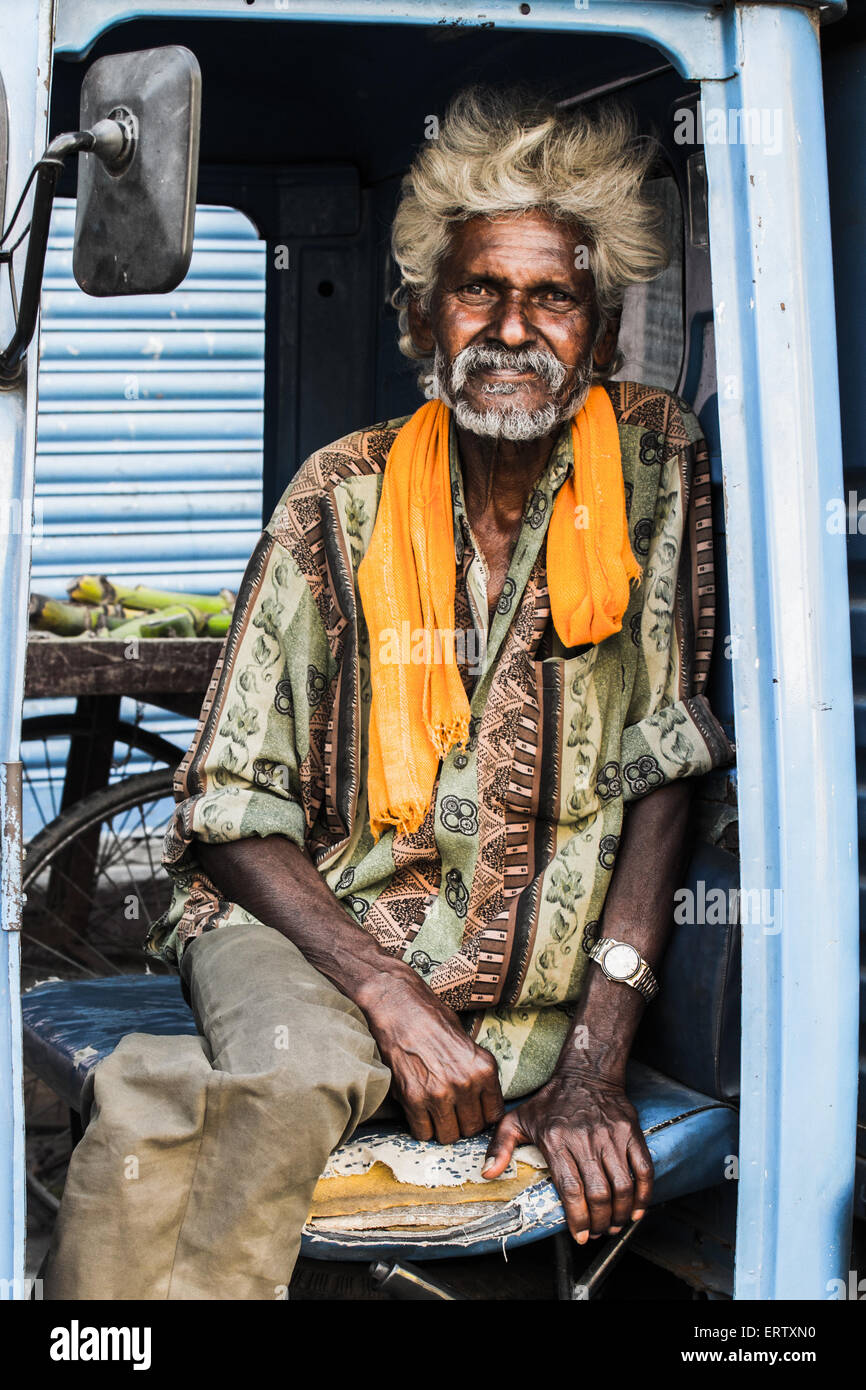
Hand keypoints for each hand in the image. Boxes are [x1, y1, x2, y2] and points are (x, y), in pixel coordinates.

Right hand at [356, 968, 504, 1143]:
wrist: (398, 1006)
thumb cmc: (432, 1019)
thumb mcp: (468, 1043)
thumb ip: (477, 1073)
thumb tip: (481, 1102)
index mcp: (484, 1068)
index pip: (494, 1115)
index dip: (481, 1115)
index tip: (471, 1111)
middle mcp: (466, 1083)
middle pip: (472, 1129)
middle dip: (461, 1123)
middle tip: (450, 1111)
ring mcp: (439, 1093)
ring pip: (448, 1136)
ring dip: (441, 1127)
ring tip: (433, 1111)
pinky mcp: (413, 1098)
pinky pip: (422, 1132)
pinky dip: (420, 1126)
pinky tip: (418, 1109)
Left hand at [481, 1070, 652, 1242]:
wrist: (586, 1073)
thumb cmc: (550, 1101)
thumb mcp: (517, 1119)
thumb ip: (499, 1147)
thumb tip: (487, 1174)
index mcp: (557, 1141)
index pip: (571, 1189)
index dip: (578, 1219)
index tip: (581, 1236)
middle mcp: (585, 1140)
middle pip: (598, 1193)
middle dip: (601, 1222)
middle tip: (599, 1232)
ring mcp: (610, 1136)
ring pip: (622, 1185)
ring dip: (621, 1213)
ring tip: (615, 1224)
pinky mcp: (630, 1132)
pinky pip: (643, 1168)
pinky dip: (643, 1194)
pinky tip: (637, 1209)